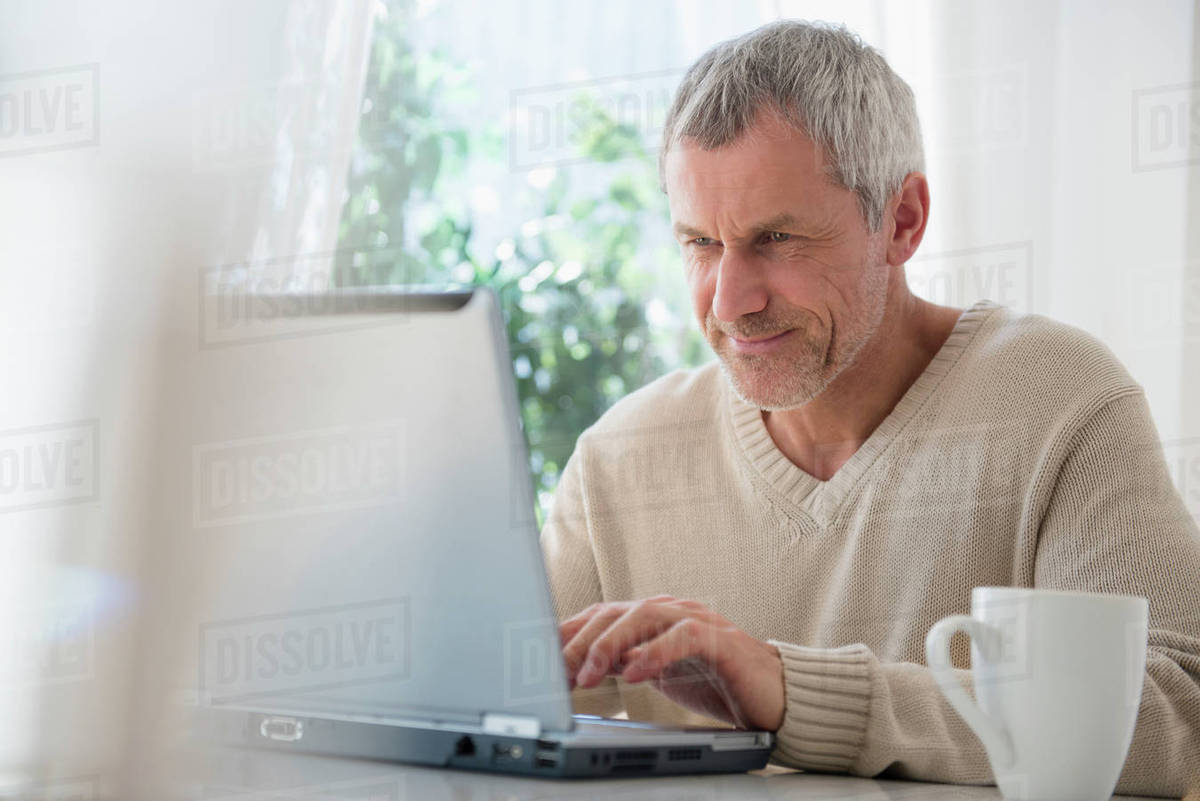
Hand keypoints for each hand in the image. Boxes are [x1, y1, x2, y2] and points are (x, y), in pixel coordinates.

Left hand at [559, 595, 784, 731]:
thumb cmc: (716, 682)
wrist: (775, 697)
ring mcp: (697, 620)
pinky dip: (656, 653)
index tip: (534, 657)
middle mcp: (671, 612)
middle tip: (553, 671)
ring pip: (643, 615)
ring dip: (609, 645)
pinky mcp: (722, 640)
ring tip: (587, 675)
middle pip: (614, 611)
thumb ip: (623, 664)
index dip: (565, 632)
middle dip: (578, 641)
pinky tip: (635, 673)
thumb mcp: (658, 674)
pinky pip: (684, 637)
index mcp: (653, 619)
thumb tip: (575, 669)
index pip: (600, 615)